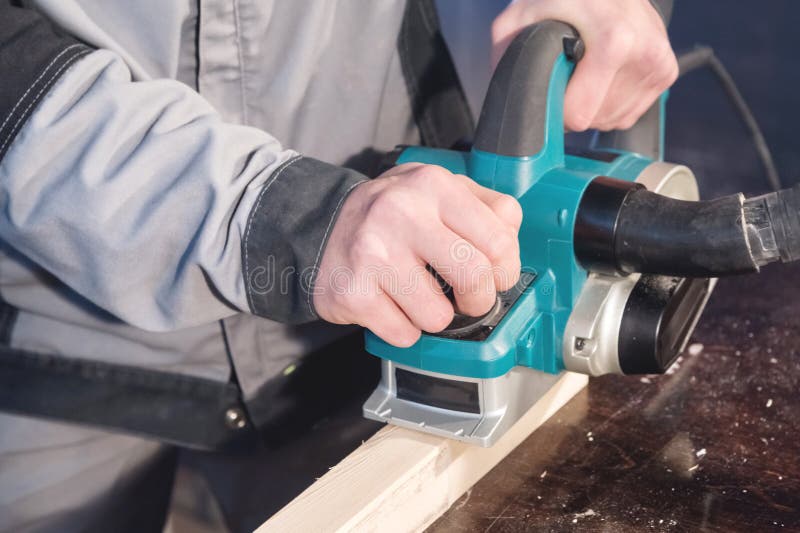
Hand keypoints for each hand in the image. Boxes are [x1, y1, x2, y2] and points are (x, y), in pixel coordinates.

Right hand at [313, 163, 522, 346]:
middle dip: (478, 300)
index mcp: (433, 186)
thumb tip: (511, 242)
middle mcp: (401, 213)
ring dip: (433, 317)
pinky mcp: (353, 292)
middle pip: (474, 276)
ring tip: (415, 296)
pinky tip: (389, 304)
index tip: (494, 278)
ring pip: (438, 316)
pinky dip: (402, 329)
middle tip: (467, 300)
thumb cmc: (391, 215)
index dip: (506, 269)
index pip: (499, 238)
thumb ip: (483, 208)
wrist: (320, 226)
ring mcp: (374, 254)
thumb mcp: (437, 191)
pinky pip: (403, 334)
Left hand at [491, 0, 678, 131]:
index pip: (580, 115)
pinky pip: (630, 113)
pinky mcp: (666, 71)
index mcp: (615, 40)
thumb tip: (505, 98)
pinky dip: (611, 102)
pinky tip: (603, 76)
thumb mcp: (522, 15)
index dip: (556, 107)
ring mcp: (659, 62)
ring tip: (586, 72)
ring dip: (593, 104)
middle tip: (568, 73)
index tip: (553, 85)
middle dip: (574, 104)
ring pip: (613, 120)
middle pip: (595, 121)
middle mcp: (644, 52)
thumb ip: (506, 55)